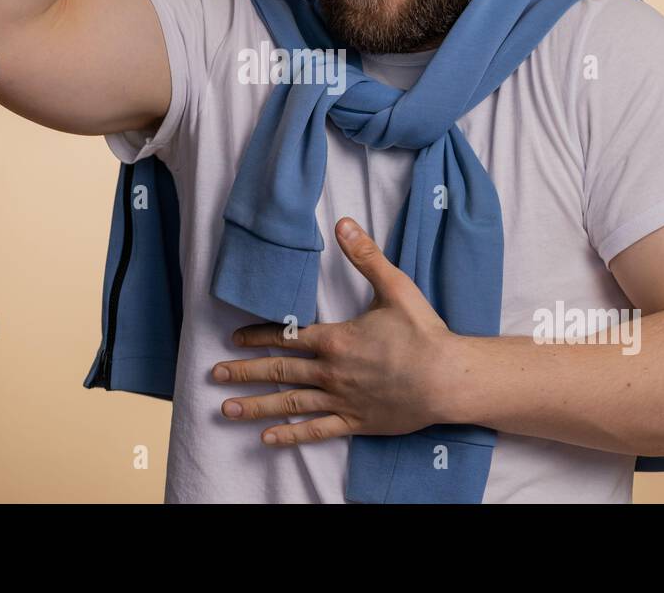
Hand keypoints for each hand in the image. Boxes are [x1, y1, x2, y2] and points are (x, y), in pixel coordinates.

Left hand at [211, 217, 457, 444]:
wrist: (449, 378)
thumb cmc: (424, 333)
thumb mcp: (395, 287)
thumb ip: (365, 256)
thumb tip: (343, 224)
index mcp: (336, 340)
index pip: (288, 337)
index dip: (258, 337)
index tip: (235, 339)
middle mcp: (332, 372)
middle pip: (279, 371)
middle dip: (243, 372)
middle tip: (215, 375)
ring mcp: (342, 400)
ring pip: (290, 403)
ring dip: (256, 406)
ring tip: (226, 411)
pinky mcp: (356, 422)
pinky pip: (317, 431)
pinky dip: (291, 436)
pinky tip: (268, 439)